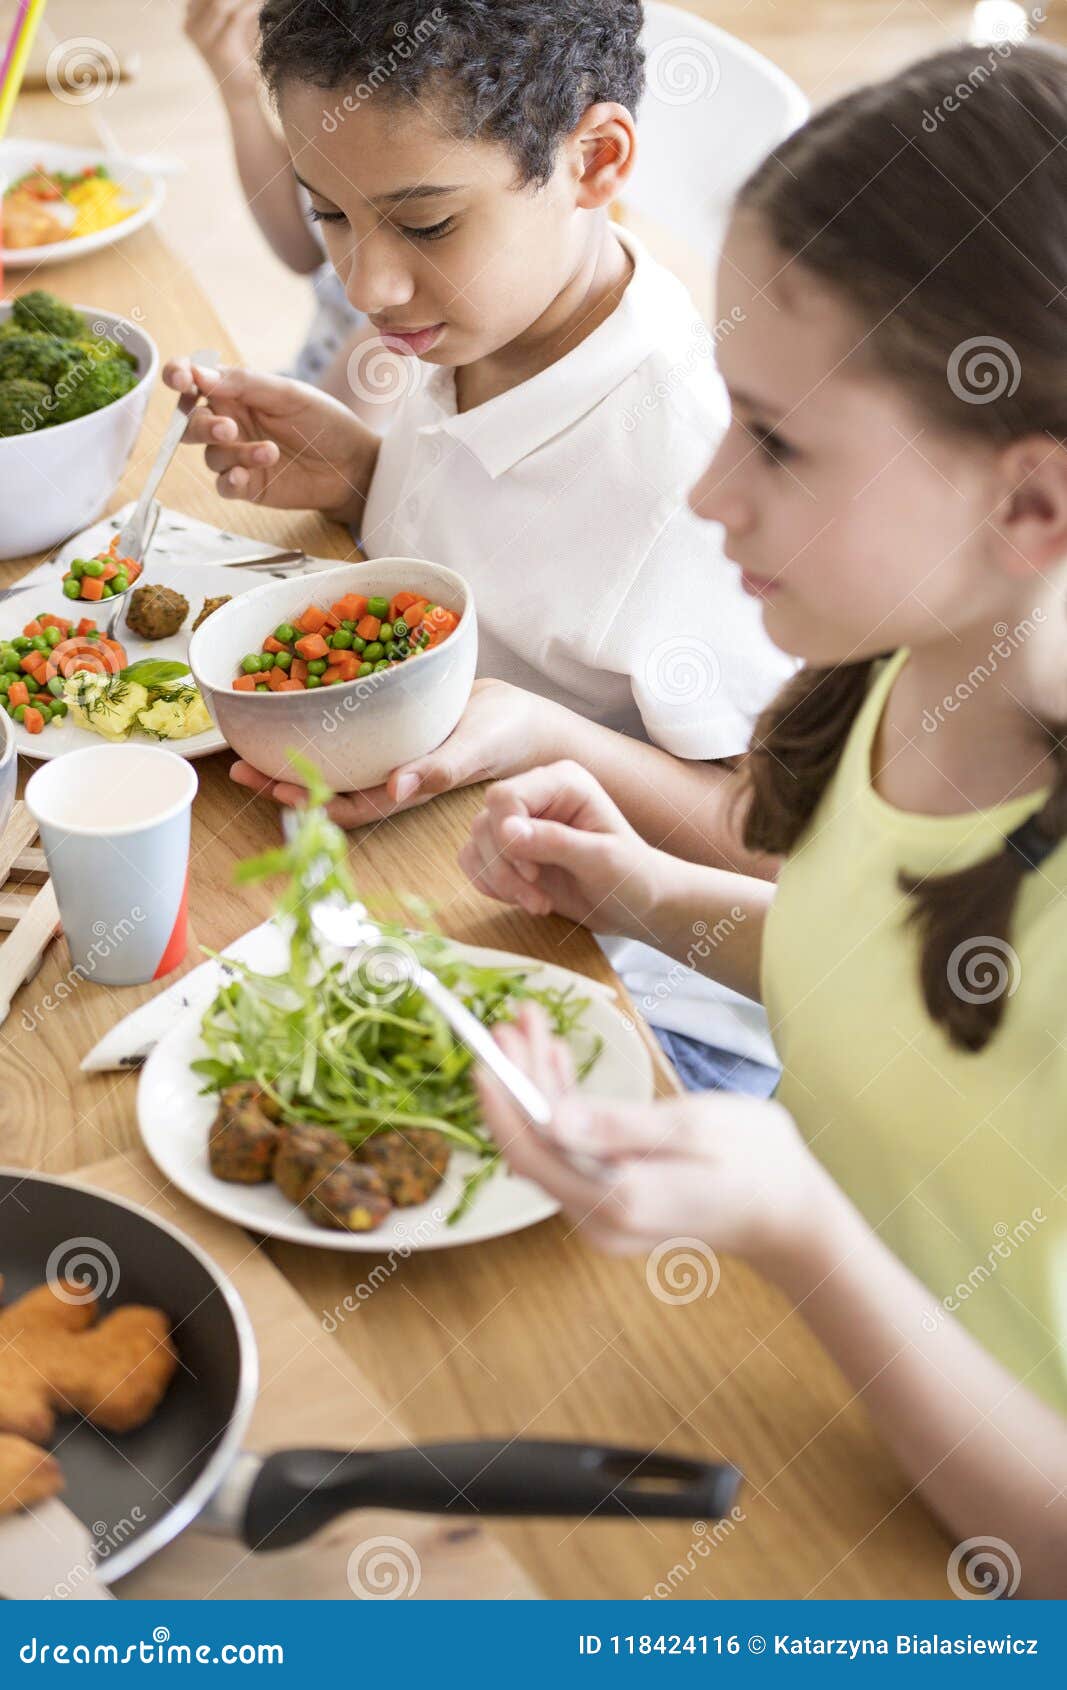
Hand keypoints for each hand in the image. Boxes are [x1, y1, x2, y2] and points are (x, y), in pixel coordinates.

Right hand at [162, 359, 367, 517]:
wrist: (353, 465)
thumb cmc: (324, 422)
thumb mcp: (288, 394)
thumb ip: (244, 383)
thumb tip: (198, 374)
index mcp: (236, 393)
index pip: (193, 381)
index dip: (178, 376)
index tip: (181, 379)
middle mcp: (231, 422)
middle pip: (191, 423)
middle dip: (203, 425)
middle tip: (229, 428)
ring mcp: (238, 456)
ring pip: (211, 455)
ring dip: (234, 453)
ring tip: (270, 452)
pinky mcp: (249, 486)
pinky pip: (223, 485)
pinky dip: (229, 480)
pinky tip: (246, 476)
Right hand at [184, 0, 260, 89]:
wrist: (240, 93)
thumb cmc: (240, 54)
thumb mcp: (235, 20)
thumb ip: (237, 4)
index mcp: (191, 15)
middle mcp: (191, 25)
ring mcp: (202, 37)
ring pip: (220, 1)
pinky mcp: (219, 49)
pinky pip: (236, 16)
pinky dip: (251, 6)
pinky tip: (261, 4)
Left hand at [230, 680, 562, 825]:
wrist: (526, 718)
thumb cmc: (509, 735)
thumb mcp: (477, 748)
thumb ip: (441, 768)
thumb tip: (399, 790)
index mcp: (406, 786)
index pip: (349, 806)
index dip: (308, 804)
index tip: (272, 790)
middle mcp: (390, 774)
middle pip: (328, 785)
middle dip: (282, 780)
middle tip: (236, 765)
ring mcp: (389, 753)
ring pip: (333, 761)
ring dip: (292, 753)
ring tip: (248, 740)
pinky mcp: (393, 729)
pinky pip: (349, 733)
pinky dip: (319, 724)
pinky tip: (293, 705)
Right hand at [458, 759, 660, 932]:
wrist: (634, 904)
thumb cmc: (630, 877)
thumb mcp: (601, 860)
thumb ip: (554, 842)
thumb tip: (505, 831)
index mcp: (562, 782)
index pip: (506, 796)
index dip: (507, 836)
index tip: (532, 873)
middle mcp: (538, 794)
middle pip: (485, 821)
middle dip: (505, 867)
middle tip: (538, 899)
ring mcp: (521, 821)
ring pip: (477, 843)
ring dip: (500, 881)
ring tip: (538, 903)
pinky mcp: (509, 848)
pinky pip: (474, 860)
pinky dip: (491, 885)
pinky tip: (524, 899)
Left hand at [473, 1005, 831, 1274]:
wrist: (791, 1215)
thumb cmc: (756, 1163)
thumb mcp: (693, 1130)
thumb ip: (619, 1126)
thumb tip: (552, 1116)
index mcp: (616, 1199)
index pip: (532, 1150)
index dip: (502, 1101)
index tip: (485, 1054)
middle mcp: (600, 1217)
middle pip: (536, 1143)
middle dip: (518, 1079)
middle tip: (512, 1021)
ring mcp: (605, 1214)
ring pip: (552, 1142)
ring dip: (537, 1084)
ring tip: (531, 1026)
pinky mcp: (614, 1201)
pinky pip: (573, 1150)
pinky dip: (562, 1104)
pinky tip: (558, 1061)